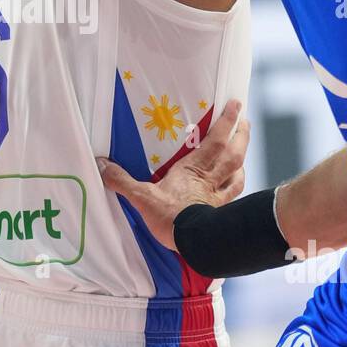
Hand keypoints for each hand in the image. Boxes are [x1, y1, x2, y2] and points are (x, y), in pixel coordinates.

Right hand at [96, 100, 248, 250]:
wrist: (192, 243)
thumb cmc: (169, 217)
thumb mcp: (141, 196)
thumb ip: (122, 180)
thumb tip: (101, 165)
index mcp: (192, 168)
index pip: (214, 139)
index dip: (227, 121)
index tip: (236, 104)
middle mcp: (209, 177)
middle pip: (231, 152)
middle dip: (240, 134)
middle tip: (246, 121)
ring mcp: (218, 195)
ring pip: (236, 170)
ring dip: (242, 156)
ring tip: (243, 147)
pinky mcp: (221, 212)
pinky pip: (234, 193)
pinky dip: (238, 184)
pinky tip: (238, 181)